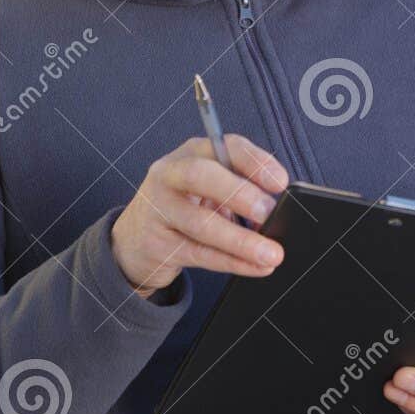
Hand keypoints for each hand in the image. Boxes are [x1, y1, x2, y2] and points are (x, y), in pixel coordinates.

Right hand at [110, 135, 288, 298]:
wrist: (134, 240)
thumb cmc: (183, 206)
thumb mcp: (209, 189)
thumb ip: (239, 190)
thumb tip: (277, 212)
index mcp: (192, 153)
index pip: (226, 147)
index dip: (255, 162)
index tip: (280, 182)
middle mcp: (170, 174)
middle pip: (201, 176)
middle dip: (240, 193)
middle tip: (268, 213)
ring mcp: (158, 209)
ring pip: (201, 223)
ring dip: (241, 240)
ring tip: (271, 253)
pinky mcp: (156, 243)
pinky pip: (199, 253)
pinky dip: (232, 262)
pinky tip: (255, 266)